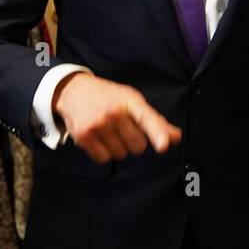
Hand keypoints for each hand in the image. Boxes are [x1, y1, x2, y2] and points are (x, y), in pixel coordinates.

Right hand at [52, 72, 181, 163]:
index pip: (147, 118)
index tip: (163, 146)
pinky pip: (104, 159)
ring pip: (121, 154)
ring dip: (117, 147)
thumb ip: (155, 121)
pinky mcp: (83, 136)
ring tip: (107, 130)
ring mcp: (98, 124)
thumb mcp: (132, 101)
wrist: (73, 90)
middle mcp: (114, 111)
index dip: (157, 133)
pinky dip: (103, 153)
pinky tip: (98, 137)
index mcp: (130, 100)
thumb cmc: (108, 97)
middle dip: (133, 142)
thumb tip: (176, 137)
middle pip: (138, 146)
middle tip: (121, 128)